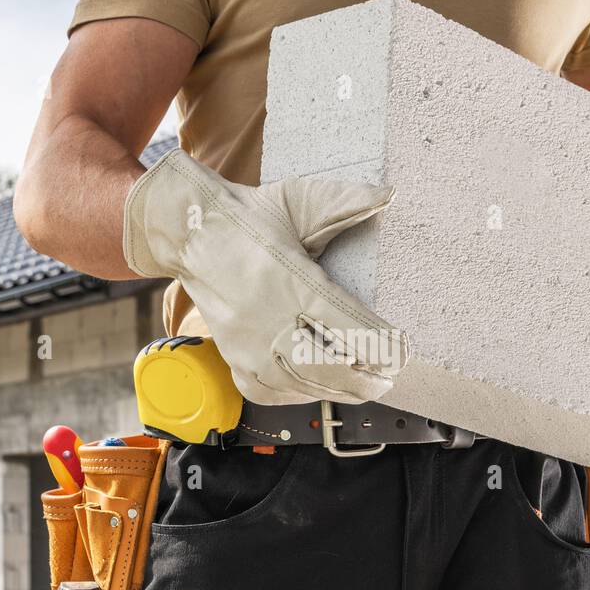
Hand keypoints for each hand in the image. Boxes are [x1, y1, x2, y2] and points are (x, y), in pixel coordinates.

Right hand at [123, 150, 406, 405]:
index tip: (402, 351)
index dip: (379, 346)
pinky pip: (268, 392)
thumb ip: (343, 201)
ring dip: (337, 391)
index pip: (346, 326)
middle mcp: (267, 319)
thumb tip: (388, 194)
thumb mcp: (295, 200)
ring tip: (365, 387)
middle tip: (388, 379)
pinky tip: (318, 388)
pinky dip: (298, 395)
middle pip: (327, 367)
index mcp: (290, 281)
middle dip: (364, 379)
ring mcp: (247, 345)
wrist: (187, 233)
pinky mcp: (232, 357)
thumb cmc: (246, 217)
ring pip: (299, 385)